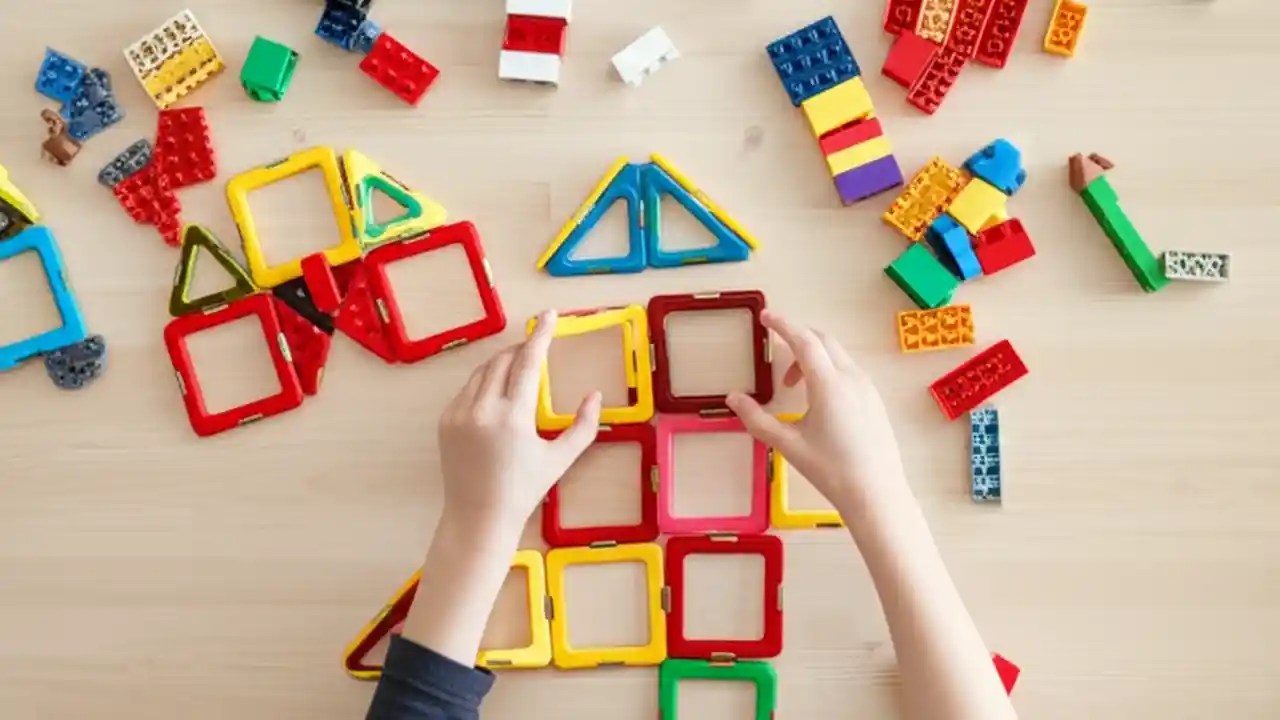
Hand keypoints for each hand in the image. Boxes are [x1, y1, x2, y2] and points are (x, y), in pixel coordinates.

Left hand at [437, 310, 601, 532]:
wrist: (478, 516)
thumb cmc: (524, 489)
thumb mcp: (561, 458)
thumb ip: (584, 425)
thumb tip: (596, 394)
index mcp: (514, 417)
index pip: (528, 362)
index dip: (540, 336)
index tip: (547, 316)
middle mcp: (483, 410)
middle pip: (503, 360)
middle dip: (521, 349)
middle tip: (537, 346)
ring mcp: (459, 414)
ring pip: (482, 372)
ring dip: (501, 363)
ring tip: (518, 366)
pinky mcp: (445, 421)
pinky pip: (467, 389)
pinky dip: (484, 383)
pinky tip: (497, 393)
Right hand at [726, 310, 908, 513]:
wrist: (876, 493)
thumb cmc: (831, 470)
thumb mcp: (788, 445)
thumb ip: (757, 419)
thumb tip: (733, 399)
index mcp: (829, 384)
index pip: (804, 341)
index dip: (783, 325)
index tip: (766, 316)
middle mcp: (851, 378)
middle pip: (823, 341)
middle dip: (798, 339)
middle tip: (777, 354)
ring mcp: (867, 388)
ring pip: (836, 356)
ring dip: (812, 359)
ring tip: (793, 388)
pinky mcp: (874, 400)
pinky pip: (848, 370)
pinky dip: (827, 371)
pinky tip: (817, 401)